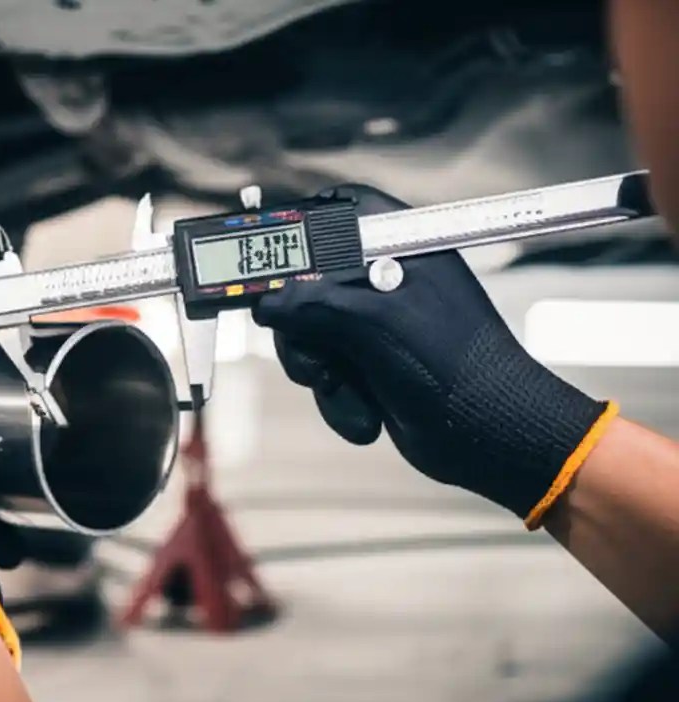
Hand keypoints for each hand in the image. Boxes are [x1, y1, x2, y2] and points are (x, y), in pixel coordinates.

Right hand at [252, 184, 613, 525]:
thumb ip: (310, 303)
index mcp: (397, 244)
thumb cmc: (452, 365)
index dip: (292, 233)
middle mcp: (384, 276)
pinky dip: (339, 398)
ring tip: (347, 389)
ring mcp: (376, 322)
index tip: (262, 264)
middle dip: (301, 330)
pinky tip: (368, 412)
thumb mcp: (373, 322)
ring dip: (320, 372)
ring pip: (307, 334)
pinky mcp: (371, 363)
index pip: (331, 212)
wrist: (492, 436)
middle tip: (313, 355)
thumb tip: (264, 304)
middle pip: (302, 283)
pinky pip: (326, 371)